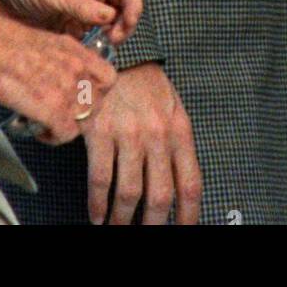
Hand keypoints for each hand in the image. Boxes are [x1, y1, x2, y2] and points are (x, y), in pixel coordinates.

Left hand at [0, 0, 141, 46]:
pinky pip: (92, 43)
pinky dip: (93, 52)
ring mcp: (85, 16)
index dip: (134, 8)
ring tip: (98, 50)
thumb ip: (81, 5)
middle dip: (124, 28)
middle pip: (124, 13)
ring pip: (110, 31)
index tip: (125, 27)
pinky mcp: (73, 32)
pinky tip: (84, 57)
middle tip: (112, 42)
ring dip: (110, 42)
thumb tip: (110, 16)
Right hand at [0, 10, 117, 144]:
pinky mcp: (52, 109)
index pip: (109, 79)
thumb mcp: (50, 41)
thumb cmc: (9, 41)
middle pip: (96, 104)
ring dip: (66, 127)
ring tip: (49, 125)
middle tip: (62, 115)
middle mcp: (76, 70)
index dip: (98, 92)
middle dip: (80, 113)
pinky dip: (53, 137)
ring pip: (82, 122)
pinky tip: (39, 130)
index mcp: (77, 52)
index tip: (84, 97)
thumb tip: (71, 78)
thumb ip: (67, 59)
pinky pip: (65, 134)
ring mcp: (66, 90)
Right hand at [82, 62, 200, 224]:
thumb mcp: (170, 105)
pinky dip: (98, 203)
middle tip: (145, 236)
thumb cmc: (142, 81)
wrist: (111, 50)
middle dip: (153, 225)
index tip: (183, 231)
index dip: (188, 215)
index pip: (190, 183)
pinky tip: (96, 215)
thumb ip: (176, 141)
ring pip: (130, 192)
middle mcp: (157, 134)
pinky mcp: (100, 130)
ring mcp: (128, 132)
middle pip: (160, 195)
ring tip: (116, 229)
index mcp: (179, 129)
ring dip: (122, 220)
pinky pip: (101, 178)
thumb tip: (179, 185)